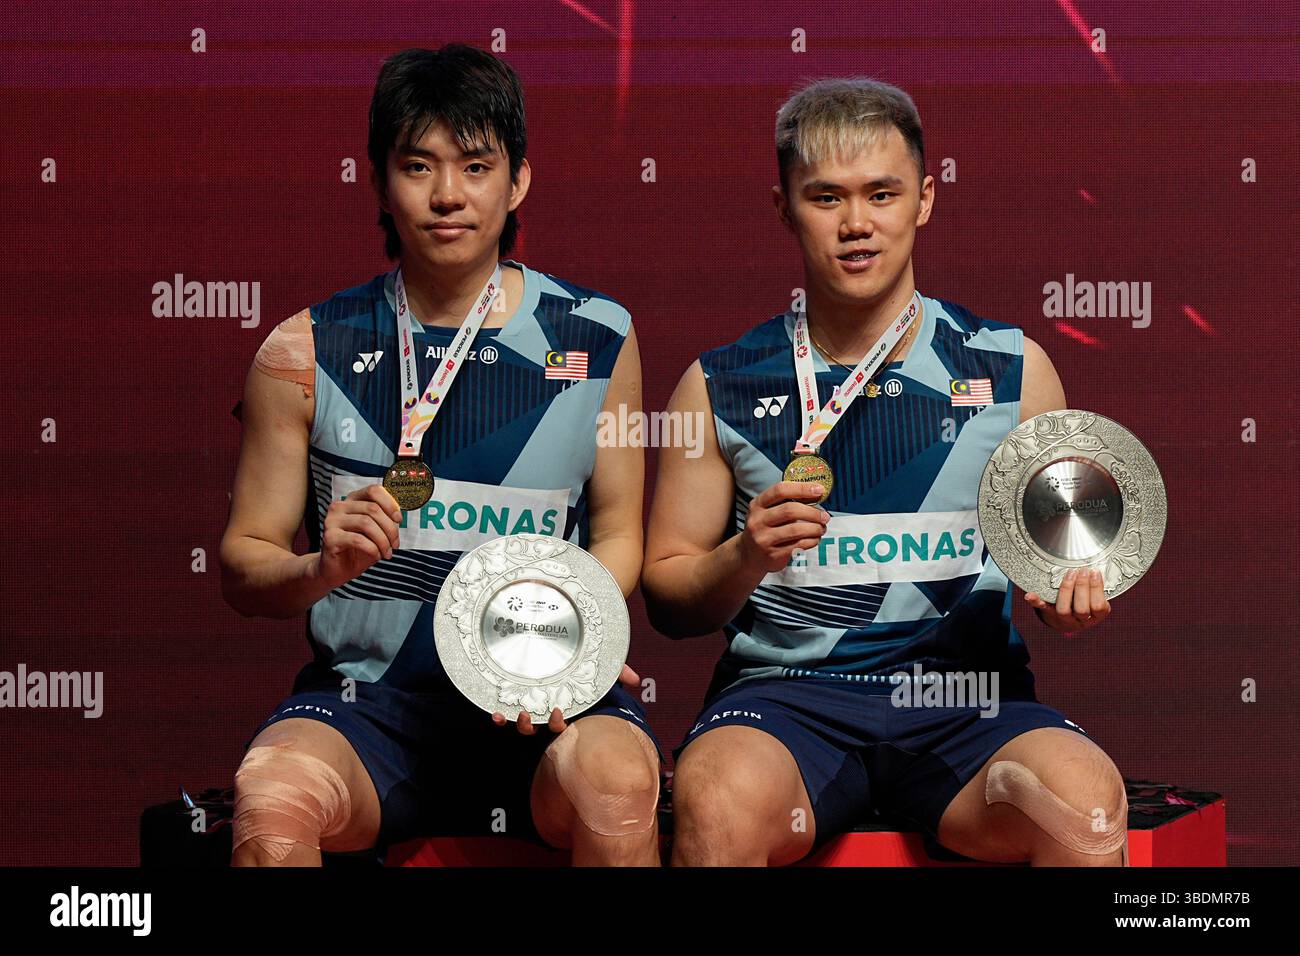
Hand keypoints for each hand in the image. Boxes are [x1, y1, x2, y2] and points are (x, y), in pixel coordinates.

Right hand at [312, 484, 402, 587]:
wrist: (336, 570)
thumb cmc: (358, 550)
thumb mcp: (376, 531)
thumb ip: (384, 519)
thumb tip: (397, 516)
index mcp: (352, 500)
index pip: (373, 490)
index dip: (390, 503)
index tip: (398, 520)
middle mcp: (340, 506)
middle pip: (373, 508)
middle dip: (390, 528)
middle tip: (395, 545)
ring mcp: (332, 521)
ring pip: (366, 523)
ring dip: (383, 540)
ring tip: (386, 552)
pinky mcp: (330, 537)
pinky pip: (358, 539)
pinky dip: (373, 549)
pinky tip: (376, 555)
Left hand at [492, 664, 641, 734]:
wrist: (563, 648)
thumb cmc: (583, 665)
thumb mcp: (600, 668)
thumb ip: (617, 671)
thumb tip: (637, 680)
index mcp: (566, 707)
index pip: (562, 724)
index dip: (559, 724)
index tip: (559, 712)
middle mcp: (547, 710)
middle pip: (538, 727)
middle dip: (532, 725)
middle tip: (529, 715)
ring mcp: (531, 707)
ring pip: (521, 725)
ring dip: (516, 723)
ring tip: (513, 713)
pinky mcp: (515, 700)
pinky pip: (504, 715)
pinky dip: (499, 717)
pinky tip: (494, 712)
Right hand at [738, 481, 831, 573]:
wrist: (748, 555)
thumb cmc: (764, 528)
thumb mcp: (766, 511)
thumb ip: (786, 502)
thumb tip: (815, 494)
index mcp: (757, 504)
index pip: (780, 490)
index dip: (802, 488)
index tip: (819, 490)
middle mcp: (757, 521)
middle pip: (790, 510)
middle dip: (812, 512)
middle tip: (824, 516)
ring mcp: (763, 539)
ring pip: (796, 530)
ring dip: (815, 528)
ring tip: (821, 528)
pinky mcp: (772, 555)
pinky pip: (798, 545)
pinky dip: (812, 541)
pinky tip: (815, 538)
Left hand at [1025, 568, 1110, 633]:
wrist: (1064, 621)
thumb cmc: (1084, 604)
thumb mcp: (1095, 600)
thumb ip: (1097, 589)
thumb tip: (1097, 568)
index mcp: (1095, 617)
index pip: (1098, 607)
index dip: (1097, 589)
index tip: (1094, 572)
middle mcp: (1080, 621)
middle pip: (1082, 609)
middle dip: (1082, 587)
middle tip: (1082, 571)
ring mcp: (1063, 620)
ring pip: (1063, 610)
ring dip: (1066, 590)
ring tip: (1070, 574)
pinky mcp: (1048, 615)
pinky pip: (1042, 608)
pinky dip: (1036, 601)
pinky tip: (1030, 595)